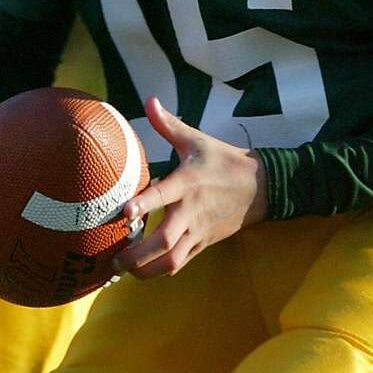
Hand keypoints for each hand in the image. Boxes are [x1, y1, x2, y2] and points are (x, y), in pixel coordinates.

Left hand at [116, 96, 266, 279]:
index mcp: (187, 184)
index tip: (123, 213)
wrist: (260, 188)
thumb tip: (149, 101)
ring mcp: (198, 231)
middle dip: (137, 254)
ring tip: (123, 270)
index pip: (163, 195)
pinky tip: (141, 271)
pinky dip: (160, 270)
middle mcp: (191, 212)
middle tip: (112, 259)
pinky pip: (180, 263)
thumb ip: (169, 125)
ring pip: (172, 260)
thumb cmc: (223, 162)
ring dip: (146, 269)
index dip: (144, 204)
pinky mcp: (203, 243)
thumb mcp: (196, 140)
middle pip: (164, 241)